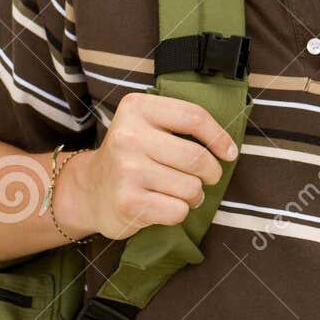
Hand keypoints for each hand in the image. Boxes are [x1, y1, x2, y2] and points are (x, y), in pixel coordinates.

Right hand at [56, 90, 238, 241]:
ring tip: (178, 192)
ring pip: (191, 188)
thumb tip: (227, 147)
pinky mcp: (128, 202)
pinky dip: (179, 212)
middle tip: (205, 178)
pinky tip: (163, 205)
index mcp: (137, 108)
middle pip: (197, 158)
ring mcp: (127, 170)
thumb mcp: (147, 125)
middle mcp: (129, 136)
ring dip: (194, 195)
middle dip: (211, 173)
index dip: (219, 137)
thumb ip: (181, 125)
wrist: (90, 189)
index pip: (194, 117)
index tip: (229, 152)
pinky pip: (178, 210)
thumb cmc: (131, 157)